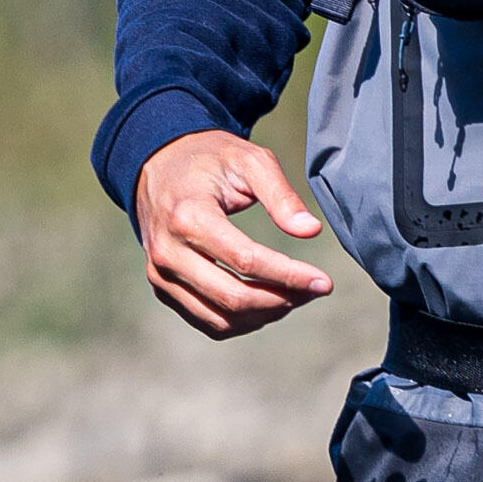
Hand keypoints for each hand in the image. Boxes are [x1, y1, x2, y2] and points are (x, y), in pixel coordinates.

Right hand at [135, 130, 338, 338]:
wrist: (158, 165)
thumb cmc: (209, 159)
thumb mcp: (248, 160)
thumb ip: (280, 195)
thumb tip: (310, 231)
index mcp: (188, 216)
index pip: (246, 261)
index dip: (290, 276)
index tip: (324, 282)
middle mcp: (169, 252)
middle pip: (233, 297)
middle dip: (283, 300)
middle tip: (314, 289)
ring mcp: (161, 274)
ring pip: (221, 319)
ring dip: (265, 315)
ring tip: (295, 296)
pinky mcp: (162, 286)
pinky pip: (207, 321)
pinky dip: (242, 322)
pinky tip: (268, 303)